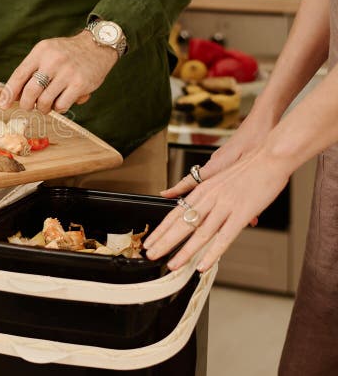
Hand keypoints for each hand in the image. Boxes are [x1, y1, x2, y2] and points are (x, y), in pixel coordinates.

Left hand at [0, 32, 117, 113]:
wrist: (97, 46)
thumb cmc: (67, 53)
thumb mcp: (47, 53)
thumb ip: (31, 71)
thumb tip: (11, 94)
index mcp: (41, 51)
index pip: (19, 75)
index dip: (8, 92)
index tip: (2, 105)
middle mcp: (53, 61)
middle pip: (30, 92)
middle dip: (26, 104)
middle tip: (29, 106)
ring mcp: (67, 73)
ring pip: (44, 102)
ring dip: (43, 108)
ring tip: (47, 104)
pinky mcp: (80, 84)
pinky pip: (61, 106)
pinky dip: (59, 108)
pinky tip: (62, 101)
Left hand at [143, 147, 290, 271]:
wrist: (270, 155)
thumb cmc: (250, 168)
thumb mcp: (222, 181)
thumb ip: (214, 198)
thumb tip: (212, 214)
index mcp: (203, 190)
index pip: (175, 213)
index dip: (161, 229)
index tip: (150, 241)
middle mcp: (209, 198)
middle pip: (181, 224)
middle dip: (164, 242)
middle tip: (151, 255)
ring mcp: (224, 206)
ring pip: (199, 234)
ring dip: (184, 252)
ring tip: (173, 265)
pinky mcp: (241, 213)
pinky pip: (224, 238)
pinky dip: (212, 253)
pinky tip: (203, 264)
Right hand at [161, 110, 276, 198]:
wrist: (263, 120)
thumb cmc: (258, 138)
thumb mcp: (255, 168)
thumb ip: (248, 190)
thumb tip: (250, 214)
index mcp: (217, 164)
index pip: (190, 179)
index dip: (177, 189)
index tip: (164, 194)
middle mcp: (215, 161)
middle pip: (196, 181)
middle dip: (189, 195)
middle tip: (184, 206)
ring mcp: (220, 158)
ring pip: (209, 179)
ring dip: (207, 191)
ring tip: (212, 205)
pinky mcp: (228, 156)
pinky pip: (219, 173)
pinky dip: (220, 184)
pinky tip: (232, 191)